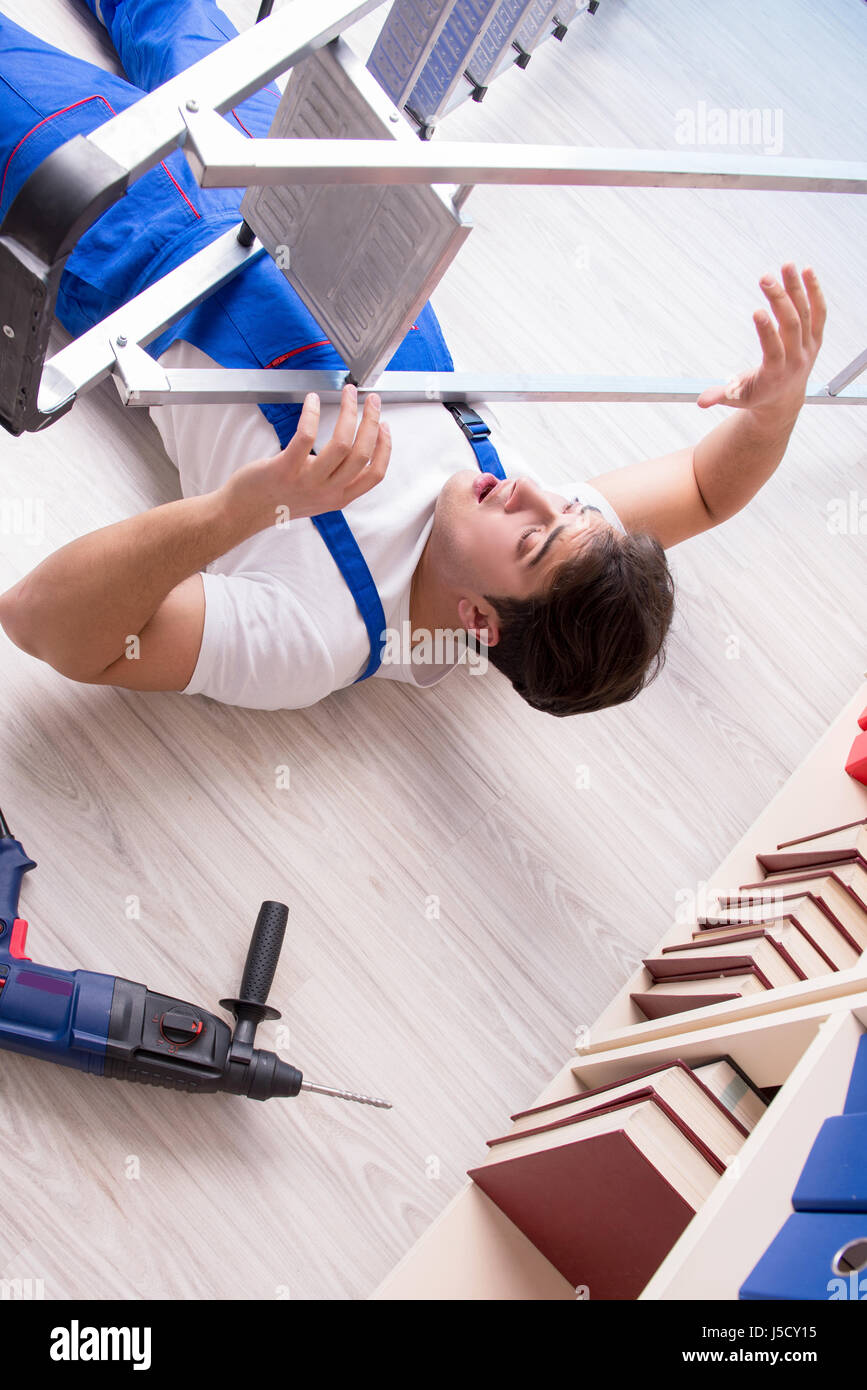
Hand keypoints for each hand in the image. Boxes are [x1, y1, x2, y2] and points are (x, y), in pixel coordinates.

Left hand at [224, 383, 390, 526]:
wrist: (247, 511)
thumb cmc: (280, 499)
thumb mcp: (318, 497)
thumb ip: (337, 480)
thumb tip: (353, 450)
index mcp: (339, 497)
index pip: (374, 474)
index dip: (385, 447)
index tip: (384, 426)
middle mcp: (328, 492)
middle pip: (361, 454)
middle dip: (371, 421)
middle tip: (371, 400)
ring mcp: (307, 481)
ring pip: (341, 444)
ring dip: (349, 413)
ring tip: (348, 393)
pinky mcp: (285, 469)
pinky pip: (306, 436)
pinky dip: (311, 413)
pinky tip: (312, 400)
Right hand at [697, 264, 825, 418]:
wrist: (785, 399)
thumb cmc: (757, 395)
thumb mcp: (737, 398)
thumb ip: (721, 396)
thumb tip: (702, 401)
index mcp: (776, 374)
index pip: (774, 350)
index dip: (767, 331)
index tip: (757, 310)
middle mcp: (797, 359)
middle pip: (792, 325)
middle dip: (779, 300)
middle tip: (765, 278)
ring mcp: (809, 346)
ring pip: (806, 314)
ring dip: (797, 288)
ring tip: (786, 265)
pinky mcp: (815, 336)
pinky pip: (818, 311)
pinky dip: (814, 291)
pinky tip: (806, 271)